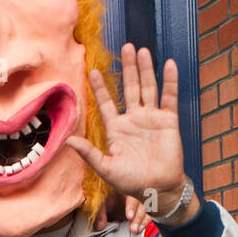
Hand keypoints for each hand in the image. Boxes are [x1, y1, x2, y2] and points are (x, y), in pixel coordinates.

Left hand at [67, 44, 184, 209]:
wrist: (157, 189)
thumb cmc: (131, 182)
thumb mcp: (106, 168)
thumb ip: (88, 153)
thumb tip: (68, 141)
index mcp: (117, 129)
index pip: (106, 103)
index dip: (101, 88)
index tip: (94, 70)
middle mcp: (133, 120)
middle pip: (130, 88)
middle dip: (127, 68)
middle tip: (125, 47)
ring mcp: (151, 118)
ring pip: (148, 88)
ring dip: (145, 69)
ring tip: (141, 50)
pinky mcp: (168, 120)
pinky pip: (169, 97)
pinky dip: (170, 81)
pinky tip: (168, 64)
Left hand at [95, 191, 150, 234]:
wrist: (112, 200)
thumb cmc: (109, 198)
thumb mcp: (102, 203)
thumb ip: (101, 214)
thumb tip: (100, 226)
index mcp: (127, 189)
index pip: (132, 197)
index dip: (131, 207)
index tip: (129, 216)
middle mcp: (136, 194)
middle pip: (142, 204)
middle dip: (138, 217)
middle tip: (133, 228)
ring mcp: (141, 202)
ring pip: (147, 210)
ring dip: (143, 221)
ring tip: (136, 230)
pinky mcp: (143, 211)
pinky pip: (148, 215)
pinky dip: (145, 222)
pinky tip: (141, 228)